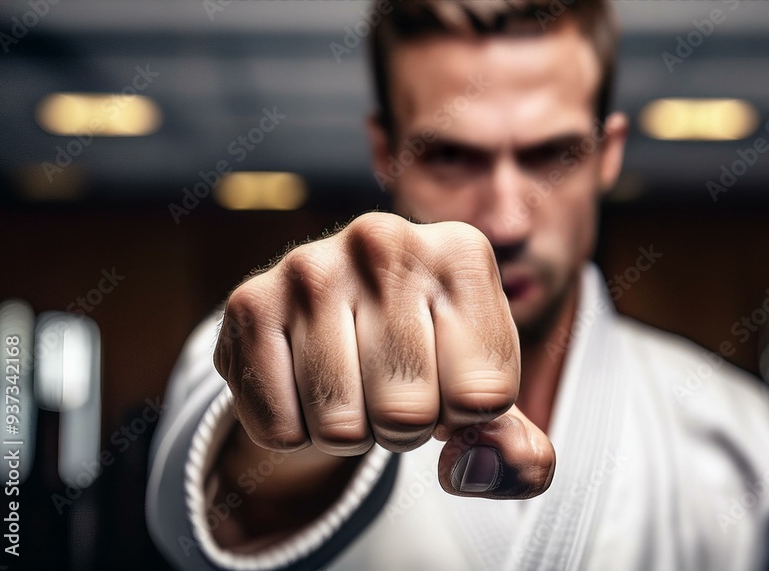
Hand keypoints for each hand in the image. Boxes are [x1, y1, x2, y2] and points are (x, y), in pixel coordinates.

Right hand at [214, 212, 554, 498]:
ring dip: (351, 434)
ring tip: (354, 385)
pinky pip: (280, 427)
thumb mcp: (489, 398)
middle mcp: (386, 241)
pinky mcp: (249, 302)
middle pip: (408, 415)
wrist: (340, 318)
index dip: (465, 417)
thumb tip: (477, 471)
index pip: (483, 398)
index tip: (451, 381)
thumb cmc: (432, 356)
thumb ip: (518, 453)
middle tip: (394, 389)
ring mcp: (312, 266)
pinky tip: (304, 384)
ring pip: (342, 427)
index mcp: (462, 253)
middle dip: (405, 429)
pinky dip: (296, 432)